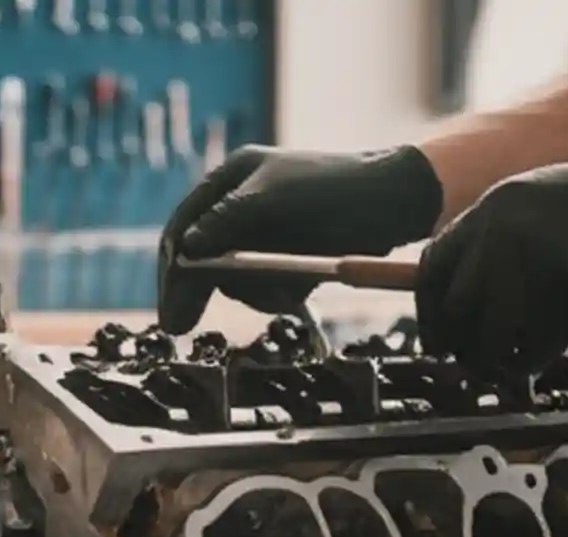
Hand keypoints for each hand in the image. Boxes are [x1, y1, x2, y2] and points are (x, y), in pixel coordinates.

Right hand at [157, 145, 443, 333]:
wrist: (396, 201)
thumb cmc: (337, 188)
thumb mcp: (275, 197)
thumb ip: (228, 220)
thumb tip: (186, 247)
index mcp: (231, 180)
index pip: (183, 227)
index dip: (172, 268)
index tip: (170, 305)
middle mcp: (240, 206)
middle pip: (202, 257)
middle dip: (197, 290)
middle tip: (181, 326)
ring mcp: (264, 234)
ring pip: (234, 278)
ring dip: (254, 291)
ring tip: (284, 288)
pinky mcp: (287, 256)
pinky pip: (266, 286)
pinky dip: (277, 293)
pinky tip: (298, 289)